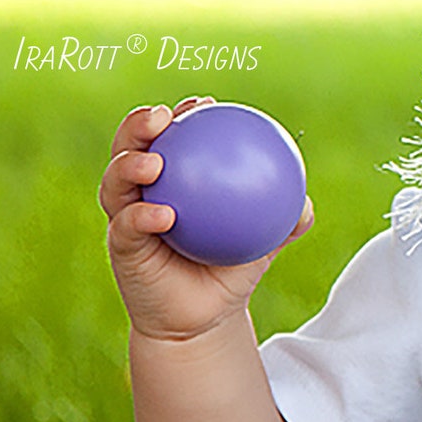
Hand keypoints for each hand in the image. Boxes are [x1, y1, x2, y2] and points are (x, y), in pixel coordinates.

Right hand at [100, 97, 313, 340]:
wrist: (204, 317)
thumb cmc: (232, 269)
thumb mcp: (264, 243)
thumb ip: (285, 221)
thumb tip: (305, 203)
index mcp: (177, 178)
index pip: (175, 136)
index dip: (185, 113)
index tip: (206, 105)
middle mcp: (146, 189)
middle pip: (131, 145)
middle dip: (140, 123)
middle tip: (163, 116)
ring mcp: (127, 214)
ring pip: (116, 180)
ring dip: (130, 165)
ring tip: (153, 162)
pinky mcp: (121, 245)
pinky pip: (126, 225)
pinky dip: (142, 217)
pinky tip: (163, 215)